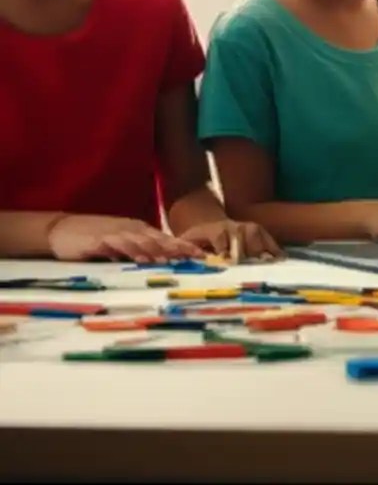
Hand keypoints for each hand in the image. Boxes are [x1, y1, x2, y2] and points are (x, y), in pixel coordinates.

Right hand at [47, 215, 202, 262]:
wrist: (61, 228)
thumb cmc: (95, 236)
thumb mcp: (122, 242)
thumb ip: (141, 249)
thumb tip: (164, 262)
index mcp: (139, 230)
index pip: (166, 238)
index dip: (184, 247)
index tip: (203, 256)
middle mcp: (131, 229)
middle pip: (159, 239)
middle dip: (178, 249)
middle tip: (195, 259)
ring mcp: (115, 233)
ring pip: (141, 241)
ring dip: (158, 251)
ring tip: (173, 261)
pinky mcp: (99, 240)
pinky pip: (117, 245)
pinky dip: (130, 251)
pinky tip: (140, 259)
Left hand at [178, 220, 283, 261]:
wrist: (213, 226)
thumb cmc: (199, 240)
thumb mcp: (188, 241)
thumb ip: (187, 249)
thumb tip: (192, 257)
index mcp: (216, 229)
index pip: (220, 236)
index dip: (223, 249)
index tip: (225, 261)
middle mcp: (234, 226)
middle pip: (242, 237)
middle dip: (245, 252)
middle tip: (249, 266)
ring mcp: (249, 228)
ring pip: (257, 236)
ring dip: (261, 250)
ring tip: (267, 265)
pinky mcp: (260, 232)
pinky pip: (269, 240)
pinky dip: (275, 251)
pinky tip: (280, 261)